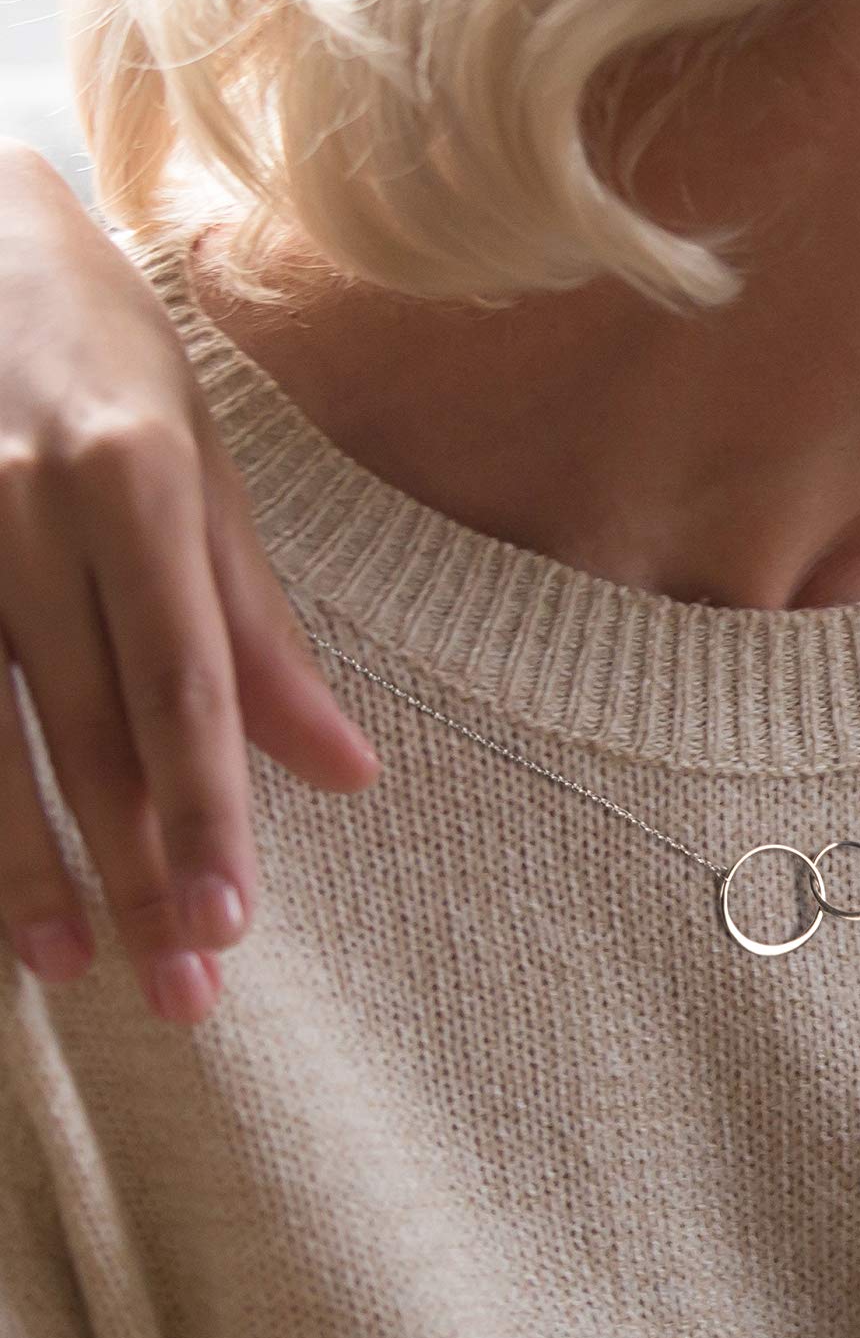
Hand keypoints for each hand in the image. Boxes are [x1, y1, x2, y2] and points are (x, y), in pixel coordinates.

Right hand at [0, 149, 376, 1020]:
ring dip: (18, 861)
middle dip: (132, 864)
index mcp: (134, 473)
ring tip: (68, 965)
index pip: (182, 675)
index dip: (204, 807)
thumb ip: (257, 620)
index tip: (229, 921)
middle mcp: (18, 501)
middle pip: (84, 720)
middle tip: (181, 993)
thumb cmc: (91, 344)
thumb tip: (348, 770)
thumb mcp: (197, 454)